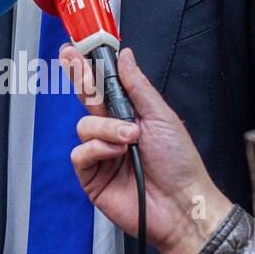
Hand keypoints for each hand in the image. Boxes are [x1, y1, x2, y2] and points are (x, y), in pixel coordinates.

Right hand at [60, 45, 231, 253]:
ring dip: (106, 128)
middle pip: (86, 101)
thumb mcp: (161, 116)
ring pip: (83, 126)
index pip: (103, 88)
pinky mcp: (92, 177)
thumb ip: (137, 86)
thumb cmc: (179, 164)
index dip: (89, 69)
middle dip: (81, 80)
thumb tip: (125, 57)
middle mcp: (112, 133)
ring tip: (128, 139)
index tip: (75, 51)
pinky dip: (97, 149)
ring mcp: (101, 155)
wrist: (181, 202)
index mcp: (130, 116)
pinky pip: (80, 153)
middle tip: (73, 60)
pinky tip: (116, 154)